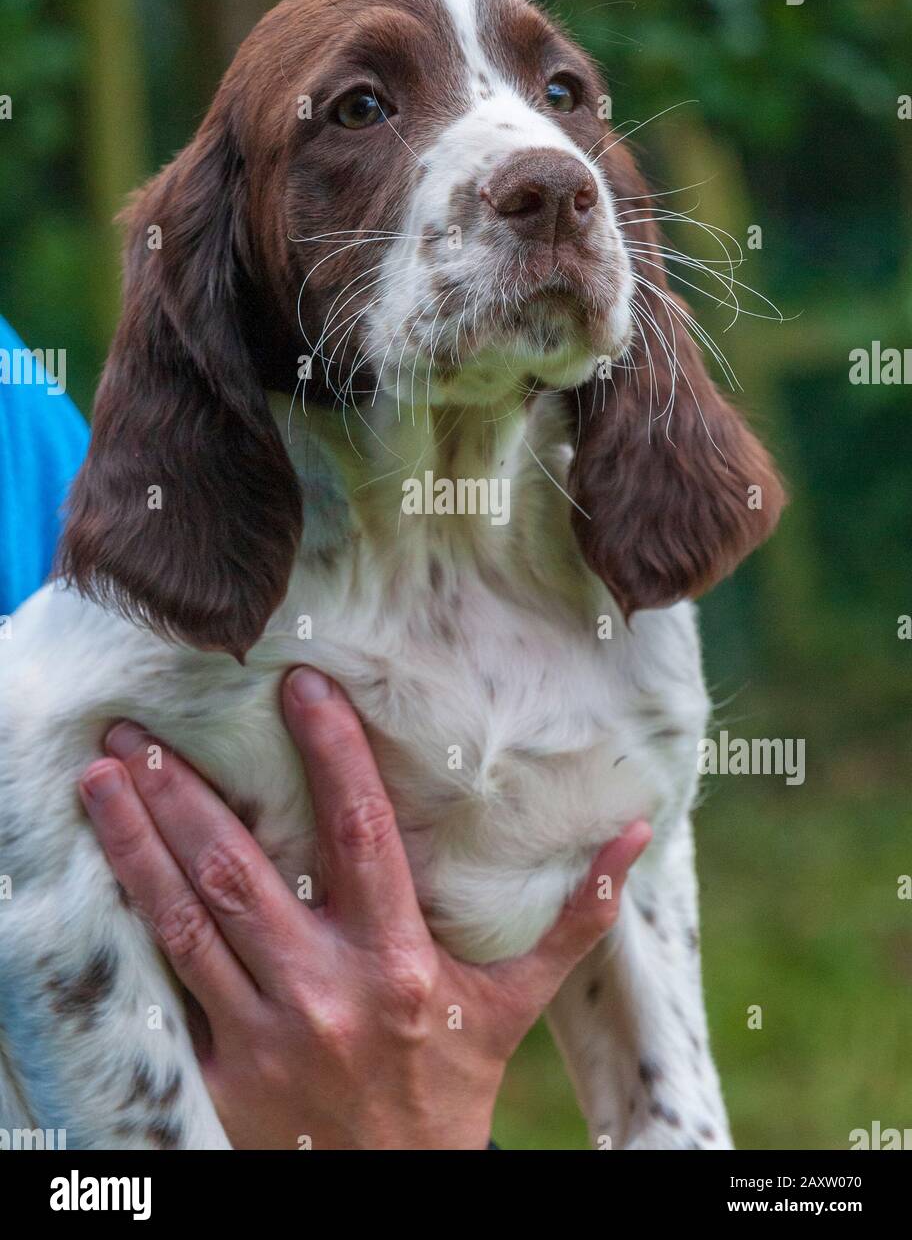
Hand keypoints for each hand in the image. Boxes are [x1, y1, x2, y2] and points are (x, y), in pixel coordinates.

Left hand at [79, 666, 650, 1149]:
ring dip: (136, 847)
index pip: (361, 835)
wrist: (395, 1190)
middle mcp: (326, 992)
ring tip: (101, 779)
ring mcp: (263, 1033)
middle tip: (138, 729)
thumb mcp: (516, 1006)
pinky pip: (165, 989)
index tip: (300, 686)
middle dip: (185, 796)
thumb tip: (634, 835)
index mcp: (400, 964)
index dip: (331, 755)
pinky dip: (129, 927)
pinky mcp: (218, 1072)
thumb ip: (573, 919)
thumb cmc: (453, 1084)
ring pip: (186, 923)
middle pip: (242, 876)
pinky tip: (98, 870)